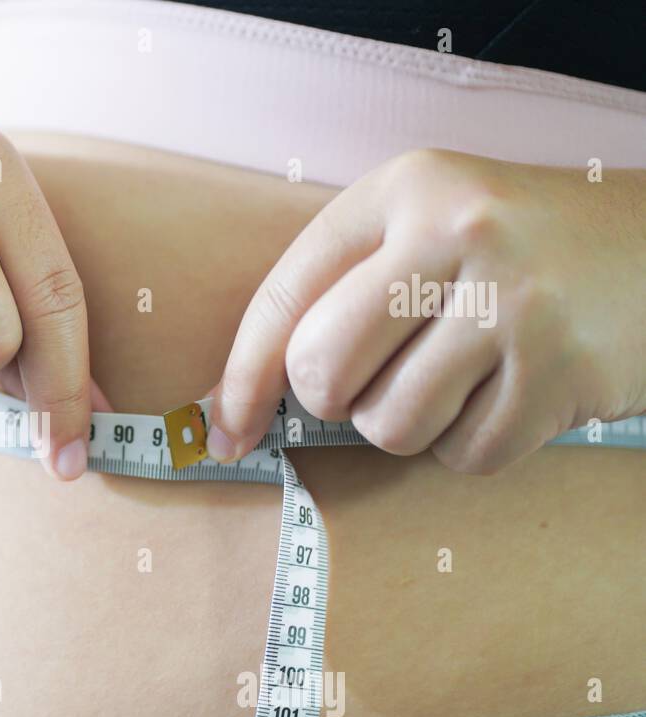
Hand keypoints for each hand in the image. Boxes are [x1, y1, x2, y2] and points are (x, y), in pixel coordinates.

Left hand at [206, 149, 645, 473]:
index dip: (241, 378)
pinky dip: (475, 443)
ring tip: (463, 377)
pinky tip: (512, 394)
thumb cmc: (516, 250)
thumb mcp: (426, 227)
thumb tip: (236, 404)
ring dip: (413, 426)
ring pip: (391, 427)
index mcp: (404, 189)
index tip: (224, 432)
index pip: (283, 298)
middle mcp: (457, 234)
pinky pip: (466, 455)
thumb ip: (339, 291)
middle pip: (323, 374)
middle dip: (338, 401)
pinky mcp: (564, 371)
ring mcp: (516, 302)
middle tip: (383, 381)